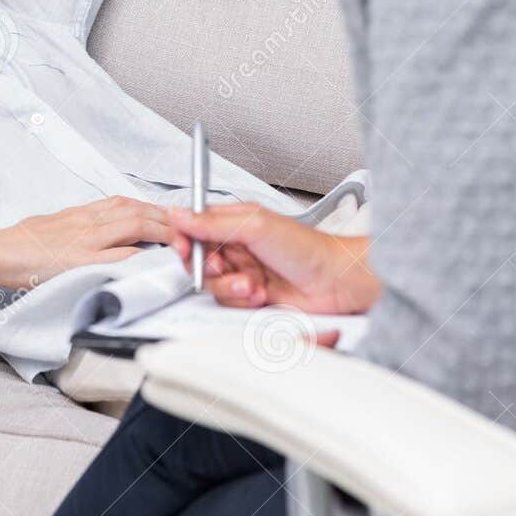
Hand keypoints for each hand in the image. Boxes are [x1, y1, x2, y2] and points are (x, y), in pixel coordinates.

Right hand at [0, 197, 174, 290]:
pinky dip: (142, 256)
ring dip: (162, 231)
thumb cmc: (22, 245)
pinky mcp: (82, 260)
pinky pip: (120, 255)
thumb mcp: (54, 226)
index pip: (125, 203)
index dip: (151, 208)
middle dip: (166, 218)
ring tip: (181, 240)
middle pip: (136, 210)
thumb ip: (78, 226)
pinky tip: (157, 259)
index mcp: (81, 213)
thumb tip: (97, 231)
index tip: (169, 216)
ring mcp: (87, 240)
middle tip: (186, 227)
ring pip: (134, 225)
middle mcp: (88, 221)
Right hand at [167, 203, 379, 314]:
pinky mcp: (252, 296)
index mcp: (236, 221)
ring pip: (213, 285)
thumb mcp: (255, 226)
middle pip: (199, 260)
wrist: (336, 282)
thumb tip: (179, 213)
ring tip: (253, 284)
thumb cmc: (307, 247)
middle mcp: (238, 245)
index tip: (183, 248)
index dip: (184, 239)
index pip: (194, 227)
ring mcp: (245, 271)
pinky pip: (229, 302)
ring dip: (231, 287)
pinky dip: (242, 301)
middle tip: (225, 268)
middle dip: (209, 268)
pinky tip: (261, 295)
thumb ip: (212, 222)